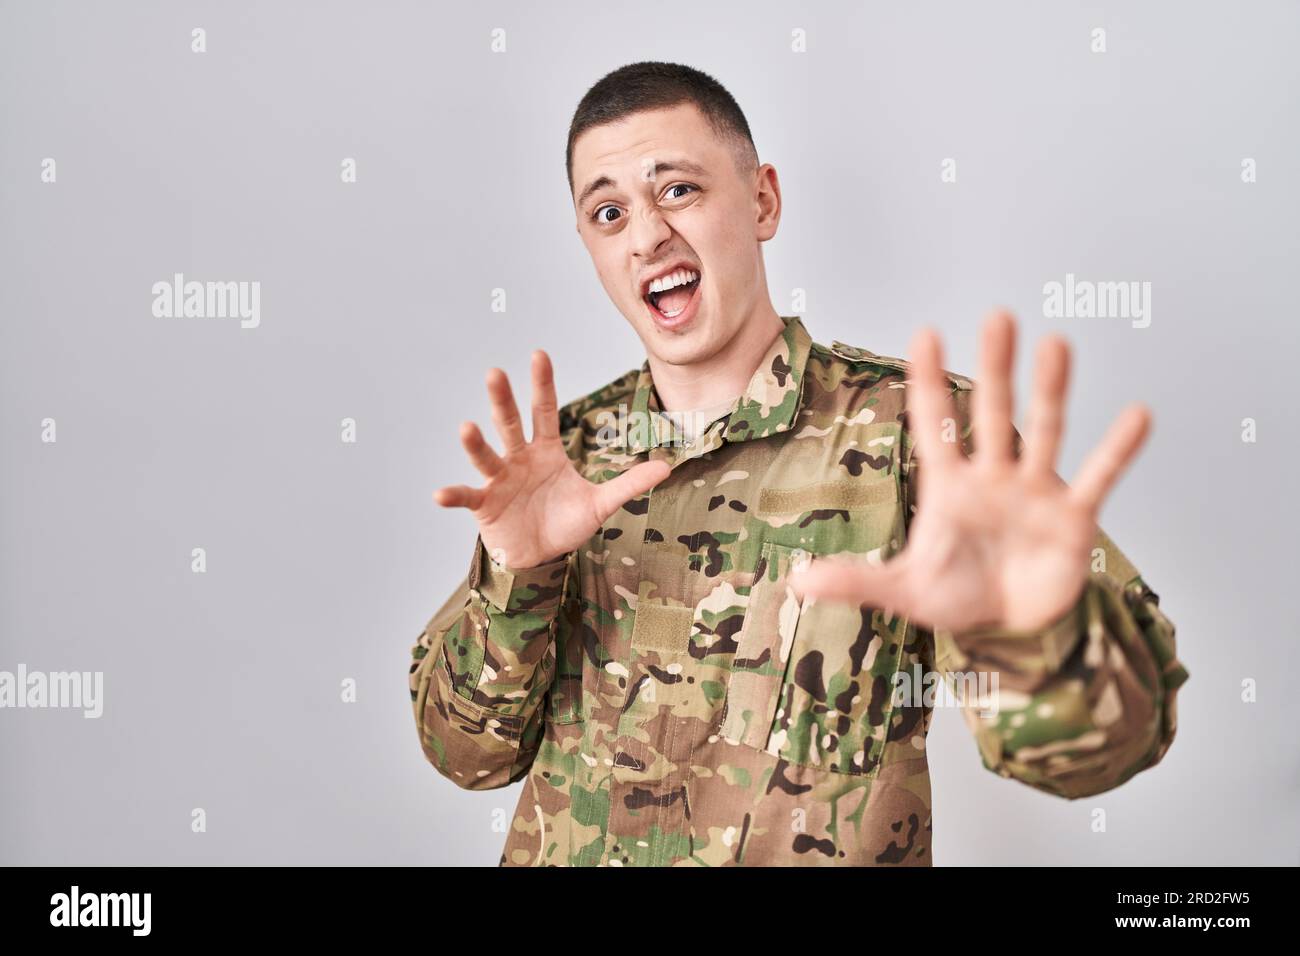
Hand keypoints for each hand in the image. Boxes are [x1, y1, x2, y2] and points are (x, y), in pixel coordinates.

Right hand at [434, 350, 670, 569]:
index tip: (538, 354)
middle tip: (495, 372)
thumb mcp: (600, 504)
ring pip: (487, 455)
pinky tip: (441, 494)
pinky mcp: (485, 506)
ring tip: (466, 428)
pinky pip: (468, 497)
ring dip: (476, 443)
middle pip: (510, 424)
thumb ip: (628, 484)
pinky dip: (454, 496)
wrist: (541, 557)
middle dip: (503, 399)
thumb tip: (666, 467)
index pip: (544, 411)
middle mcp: (519, 459)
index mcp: (546, 451)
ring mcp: (499, 480)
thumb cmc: (565, 524)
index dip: (542, 384)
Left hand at [790, 311, 1150, 634]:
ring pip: (1044, 430)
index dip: (929, 382)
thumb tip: (795, 582)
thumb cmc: (956, 598)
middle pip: (993, 413)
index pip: (935, 424)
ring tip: (1056, 343)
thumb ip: (855, 583)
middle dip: (995, 368)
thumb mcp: (903, 590)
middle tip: (997, 316)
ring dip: (1051, 390)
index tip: (926, 333)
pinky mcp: (1074, 517)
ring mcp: (1035, 492)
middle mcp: (993, 477)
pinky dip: (1117, 450)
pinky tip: (1137, 415)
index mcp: (948, 486)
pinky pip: (1099, 477)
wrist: (1011, 631)